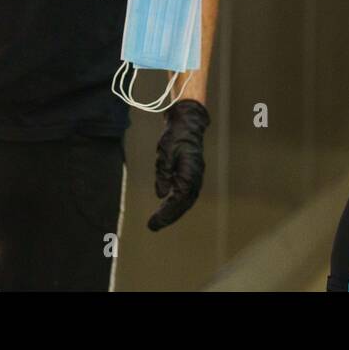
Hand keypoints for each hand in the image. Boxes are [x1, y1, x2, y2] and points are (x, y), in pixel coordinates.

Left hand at [147, 99, 209, 230]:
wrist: (188, 123)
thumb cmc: (176, 137)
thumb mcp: (165, 154)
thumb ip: (163, 175)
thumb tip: (161, 195)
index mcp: (189, 174)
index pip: (177, 200)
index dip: (165, 214)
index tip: (152, 223)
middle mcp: (195, 178)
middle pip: (183, 204)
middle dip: (169, 216)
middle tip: (153, 226)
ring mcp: (196, 176)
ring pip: (186, 200)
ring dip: (173, 211)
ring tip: (159, 220)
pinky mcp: (193, 173)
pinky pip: (186, 193)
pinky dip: (177, 203)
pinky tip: (167, 205)